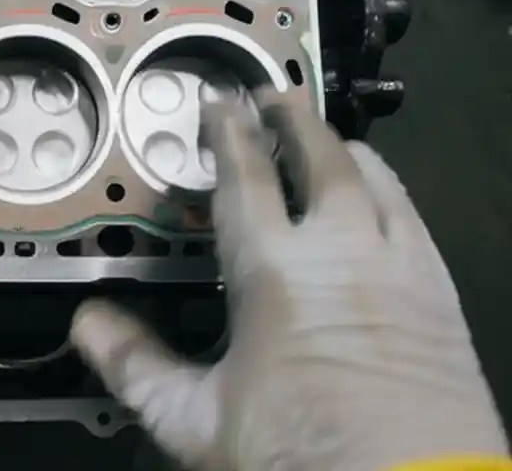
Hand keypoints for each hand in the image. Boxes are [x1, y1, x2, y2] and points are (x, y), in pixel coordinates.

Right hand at [71, 94, 506, 470]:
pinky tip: (382, 203)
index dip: (227, 132)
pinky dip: (389, 193)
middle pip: (320, 157)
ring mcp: (401, 267)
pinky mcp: (440, 296)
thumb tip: (89, 325)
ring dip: (345, 150)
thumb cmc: (301, 455)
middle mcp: (343, 250)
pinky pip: (414, 218)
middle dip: (293, 119)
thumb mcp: (195, 419)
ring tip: (327, 140)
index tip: (219, 105)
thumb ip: (136, 364)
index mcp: (275, 270)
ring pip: (377, 179)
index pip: (245, 177)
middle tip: (273, 95)